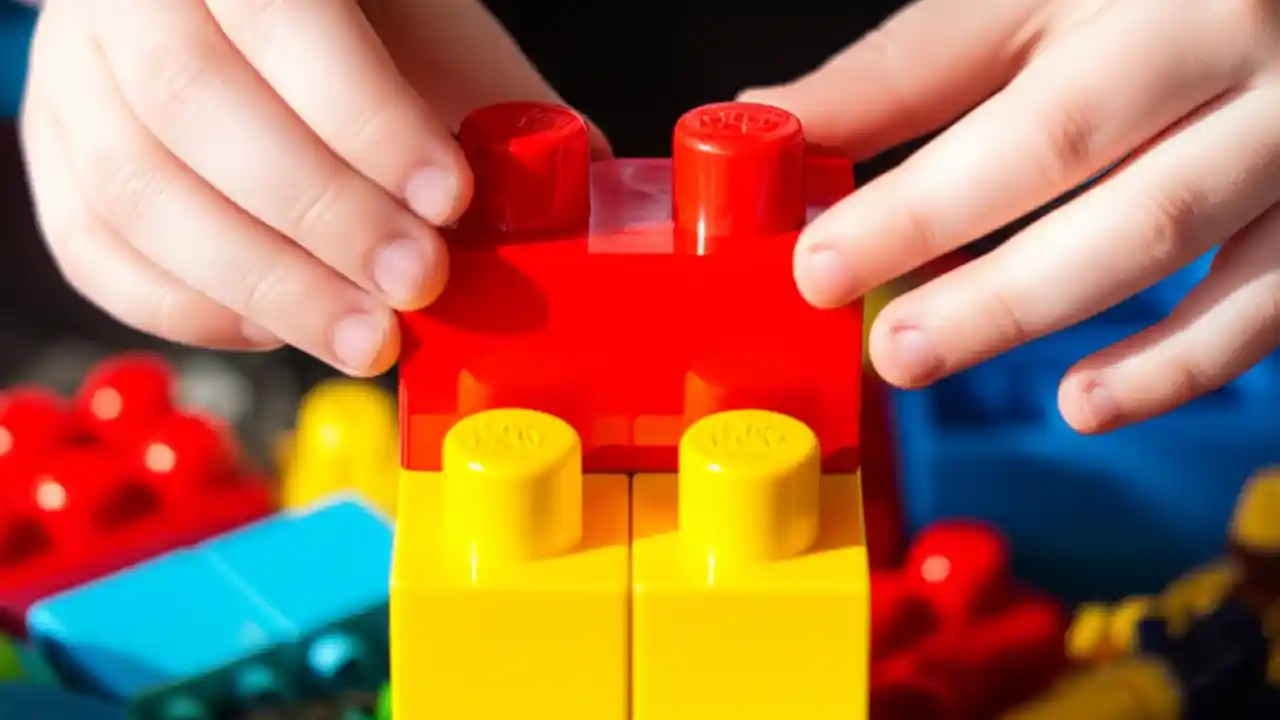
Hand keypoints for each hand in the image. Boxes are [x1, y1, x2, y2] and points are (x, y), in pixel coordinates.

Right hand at [20, 0, 605, 375]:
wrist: (244, 7)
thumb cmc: (356, 24)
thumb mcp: (427, 32)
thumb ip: (483, 108)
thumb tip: (571, 205)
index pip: (281, 18)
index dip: (363, 116)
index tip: (448, 198)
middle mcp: (129, 1)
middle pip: (193, 108)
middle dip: (322, 217)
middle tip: (416, 289)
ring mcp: (77, 77)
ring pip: (134, 191)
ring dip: (265, 285)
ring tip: (367, 337)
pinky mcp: (57, 154)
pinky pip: (92, 246)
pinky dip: (187, 308)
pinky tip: (275, 330)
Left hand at [744, 0, 1279, 431]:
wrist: (1264, 2)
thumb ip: (911, 69)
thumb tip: (785, 129)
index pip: (1022, 120)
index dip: (914, 203)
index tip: (819, 265)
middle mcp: (1234, 55)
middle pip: (1097, 181)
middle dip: (983, 283)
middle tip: (884, 344)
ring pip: (1168, 239)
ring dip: (1038, 314)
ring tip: (928, 360)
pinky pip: (1265, 304)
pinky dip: (1175, 365)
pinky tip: (1084, 403)